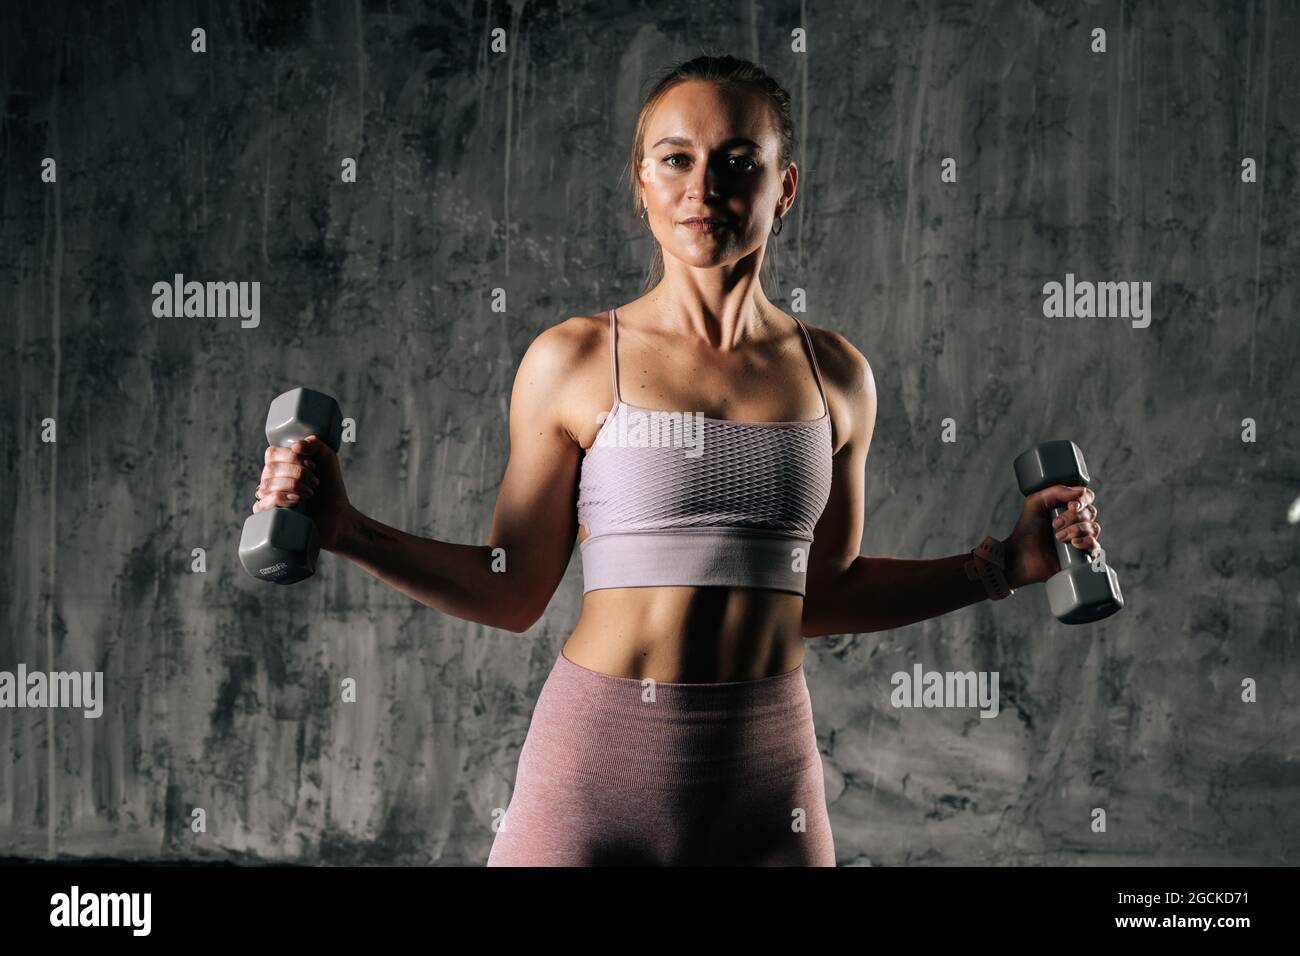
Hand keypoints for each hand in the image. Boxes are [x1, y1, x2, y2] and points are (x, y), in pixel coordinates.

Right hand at [252, 435, 352, 551]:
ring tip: (310, 493)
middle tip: (315, 482)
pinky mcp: (270, 516)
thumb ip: (316, 445)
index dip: (292, 457)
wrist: (337, 515)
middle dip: (298, 474)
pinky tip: (296, 501)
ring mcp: (268, 498)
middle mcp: (270, 480)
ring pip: (267, 485)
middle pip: (270, 469)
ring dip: (293, 486)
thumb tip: (295, 445)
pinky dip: (280, 499)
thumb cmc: (330, 488)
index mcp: (280, 465)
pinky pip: (262, 504)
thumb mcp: (328, 460)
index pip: (271, 454)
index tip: (313, 465)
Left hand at [1002, 485, 1101, 588]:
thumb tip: (1079, 491)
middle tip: (1055, 524)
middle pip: (1090, 512)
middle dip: (1073, 517)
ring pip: (1094, 528)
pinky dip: (1088, 543)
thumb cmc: (1026, 530)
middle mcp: (1075, 521)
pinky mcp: (1082, 555)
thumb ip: (1055, 491)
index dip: (1083, 499)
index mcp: (1066, 507)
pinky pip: (1096, 547)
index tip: (1071, 506)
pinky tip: (1074, 544)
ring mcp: (1080, 538)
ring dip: (1077, 530)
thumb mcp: (1035, 503)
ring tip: (1058, 537)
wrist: (1020, 557)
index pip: (1086, 497)